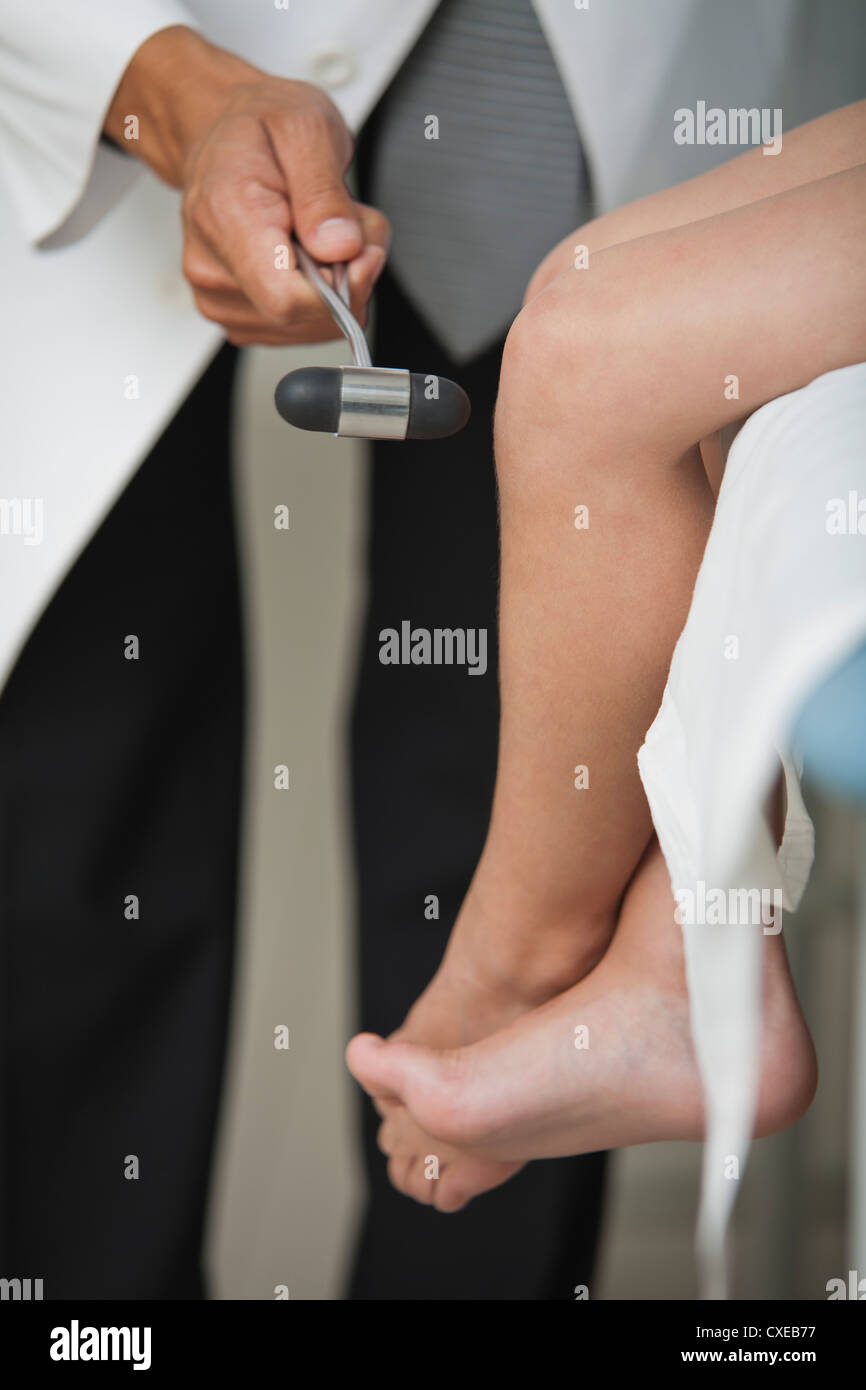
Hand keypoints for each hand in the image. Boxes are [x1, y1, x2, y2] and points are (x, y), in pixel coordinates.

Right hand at [104, 26, 388, 343]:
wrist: (223, 132)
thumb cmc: (260, 127)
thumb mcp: (306, 127)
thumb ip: (325, 191)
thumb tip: (340, 248)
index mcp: (226, 219)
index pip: (287, 300)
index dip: (340, 290)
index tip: (360, 252)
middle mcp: (212, 268)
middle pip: (304, 317)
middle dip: (347, 279)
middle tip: (344, 224)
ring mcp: (218, 297)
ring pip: (308, 327)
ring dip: (337, 286)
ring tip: (322, 232)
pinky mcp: (234, 314)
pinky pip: (298, 328)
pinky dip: (319, 298)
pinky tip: (308, 257)